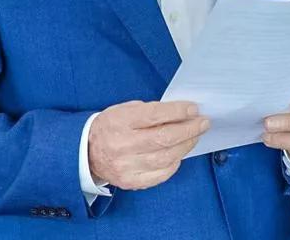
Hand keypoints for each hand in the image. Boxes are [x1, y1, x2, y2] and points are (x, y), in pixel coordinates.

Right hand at [86, 100, 208, 190]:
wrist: (87, 152)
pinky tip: (179, 154)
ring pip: (165, 158)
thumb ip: (150, 111)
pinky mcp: (130, 181)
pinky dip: (174, 163)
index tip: (194, 109)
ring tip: (195, 136)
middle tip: (203, 123)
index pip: (154, 116)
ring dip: (186, 146)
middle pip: (164, 139)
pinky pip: (160, 174)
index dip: (178, 112)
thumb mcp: (125, 110)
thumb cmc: (111, 126)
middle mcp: (122, 145)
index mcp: (119, 122)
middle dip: (189, 129)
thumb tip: (181, 112)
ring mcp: (126, 166)